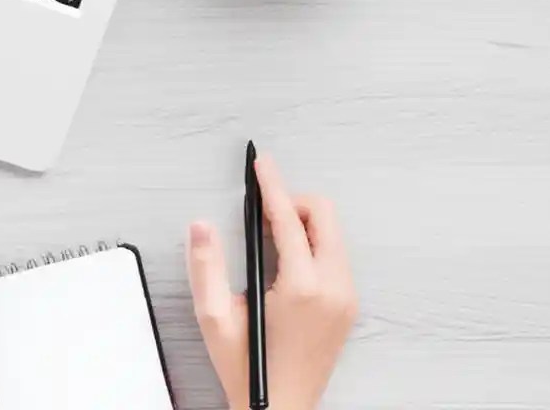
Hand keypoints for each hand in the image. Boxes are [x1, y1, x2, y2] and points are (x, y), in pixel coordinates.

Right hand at [187, 155, 356, 409]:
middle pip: (324, 216)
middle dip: (293, 202)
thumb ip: (205, 266)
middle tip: (262, 211)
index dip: (271, 186)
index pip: (288, 219)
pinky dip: (313, 245)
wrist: (281, 408)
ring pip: (333, 235)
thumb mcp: (214, 318)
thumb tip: (201, 226)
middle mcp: (332, 289)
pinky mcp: (348, 306)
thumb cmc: (248, 370)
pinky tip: (286, 260)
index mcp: (301, 288)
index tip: (261, 164)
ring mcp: (346, 298)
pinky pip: (336, 257)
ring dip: (304, 224)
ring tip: (269, 238)